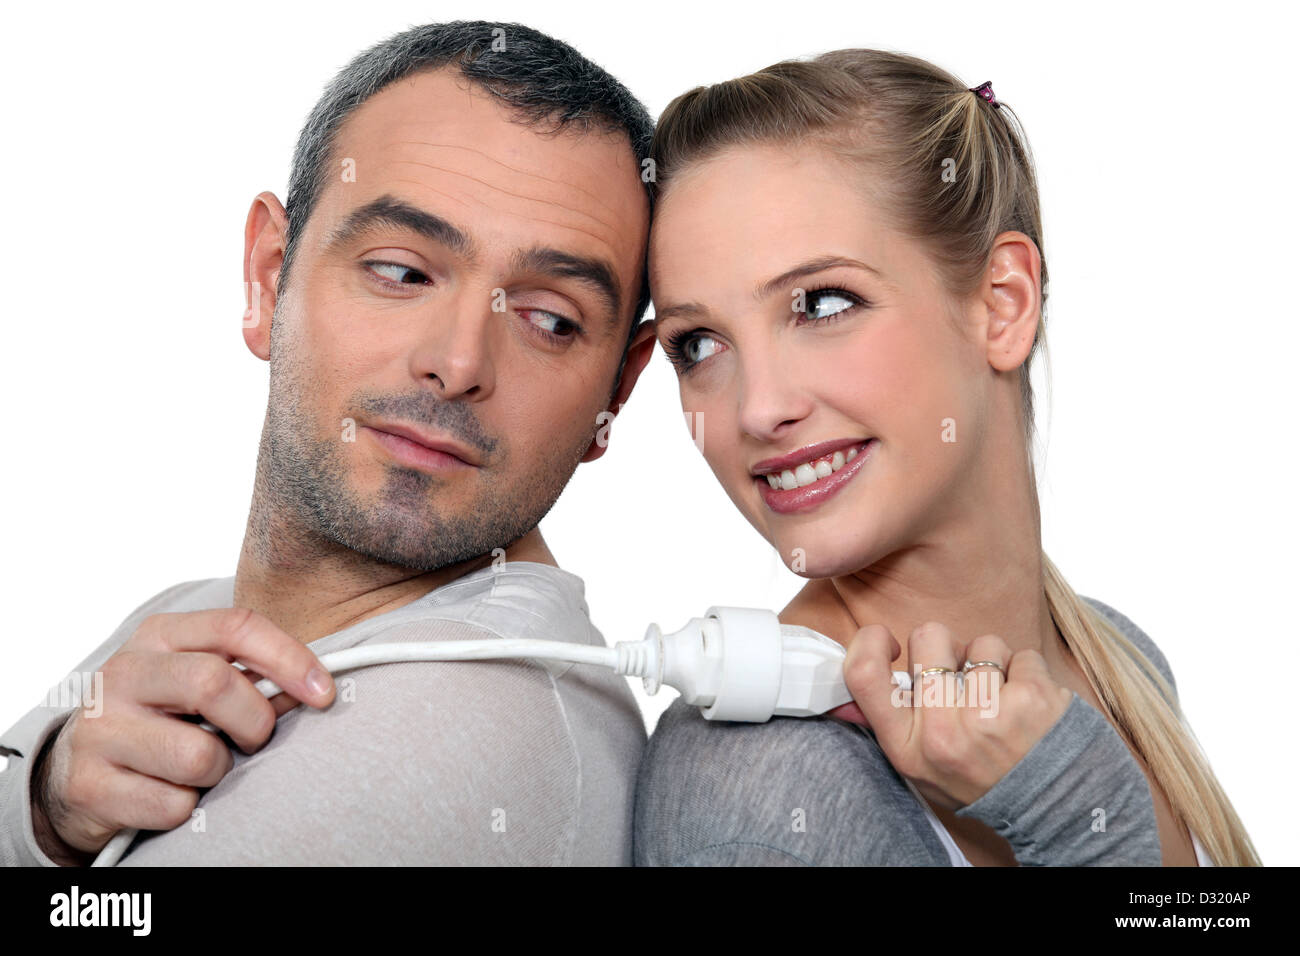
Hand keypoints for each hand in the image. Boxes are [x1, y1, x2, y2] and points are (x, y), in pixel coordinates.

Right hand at [31, 607, 334, 857]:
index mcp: (159, 635)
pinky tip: (169, 793)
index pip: (236, 627)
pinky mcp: (89, 785)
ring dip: (219, 772)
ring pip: (198, 755)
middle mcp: (122, 673)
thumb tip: (315, 689)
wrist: (75, 771)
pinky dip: (188, 808)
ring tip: (202, 767)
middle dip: (254, 721)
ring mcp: (98, 728)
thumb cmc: (160, 718)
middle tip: (255, 739)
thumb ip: (252, 677)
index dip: (289, 658)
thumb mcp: (197, 681)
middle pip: (215, 683)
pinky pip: (174, 804)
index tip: (324, 692)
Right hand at [830, 621, 1072, 810]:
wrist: (1049, 806)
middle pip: (927, 636)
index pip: (865, 674)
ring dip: (992, 663)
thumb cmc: (979, 779)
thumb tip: (838, 700)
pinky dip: (1027, 671)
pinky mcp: (1032, 699)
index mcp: (908, 747)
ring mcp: (988, 714)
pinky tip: (1029, 703)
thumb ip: (887, 727)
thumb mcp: (921, 768)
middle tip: (961, 681)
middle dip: (946, 648)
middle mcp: (943, 732)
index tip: (891, 642)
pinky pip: (1021, 654)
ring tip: (1001, 699)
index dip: (870, 641)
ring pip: (980, 643)